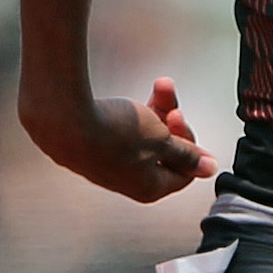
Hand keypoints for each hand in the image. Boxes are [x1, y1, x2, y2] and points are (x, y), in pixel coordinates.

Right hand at [26, 74, 217, 203]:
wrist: (62, 120)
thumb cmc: (118, 131)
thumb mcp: (162, 137)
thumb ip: (187, 153)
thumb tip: (211, 169)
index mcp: (151, 188)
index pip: (184, 172)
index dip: (189, 143)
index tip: (180, 116)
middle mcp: (129, 184)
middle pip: (162, 152)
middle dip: (169, 119)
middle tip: (165, 90)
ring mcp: (106, 169)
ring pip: (141, 140)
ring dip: (152, 112)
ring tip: (158, 84)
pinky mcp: (88, 153)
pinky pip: (118, 137)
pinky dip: (128, 118)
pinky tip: (119, 103)